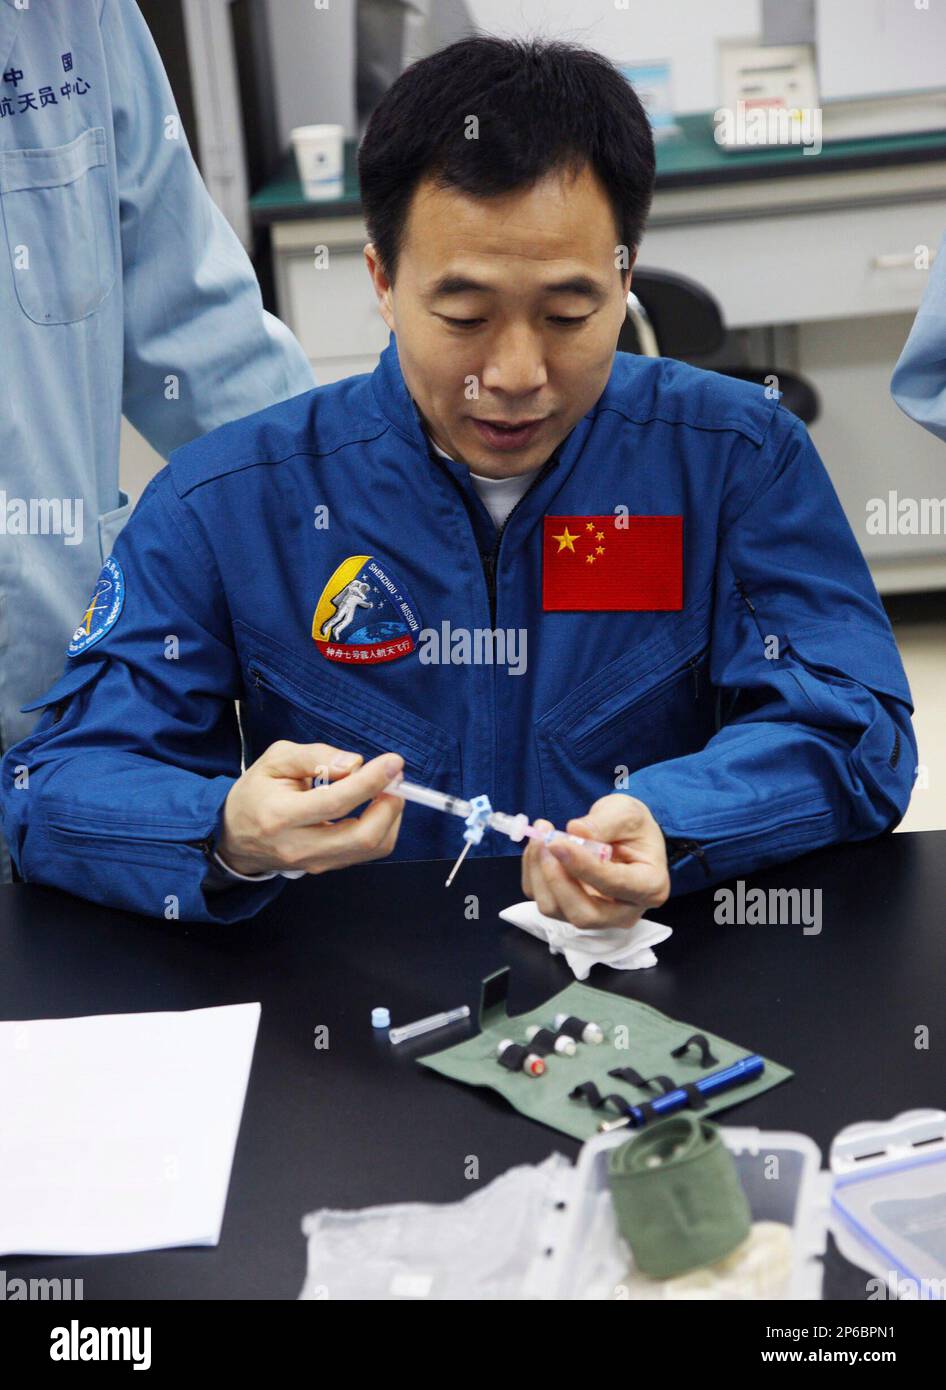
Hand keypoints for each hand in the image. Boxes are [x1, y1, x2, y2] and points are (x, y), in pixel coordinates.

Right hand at [217, 741, 404, 876]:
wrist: (234, 837)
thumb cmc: (257, 792)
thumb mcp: (276, 759)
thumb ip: (315, 756)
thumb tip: (354, 763)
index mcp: (282, 815)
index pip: (336, 802)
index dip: (371, 781)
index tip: (393, 762)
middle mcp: (300, 846)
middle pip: (363, 836)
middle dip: (390, 805)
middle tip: (395, 778)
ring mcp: (315, 863)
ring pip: (371, 848)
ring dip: (390, 816)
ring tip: (385, 790)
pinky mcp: (326, 868)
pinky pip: (366, 852)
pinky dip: (381, 827)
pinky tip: (374, 805)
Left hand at [521, 794, 668, 929]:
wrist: (626, 838)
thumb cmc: (633, 827)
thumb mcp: (626, 811)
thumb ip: (604, 822)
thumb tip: (575, 831)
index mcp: (650, 886)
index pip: (615, 885)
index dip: (583, 866)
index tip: (557, 842)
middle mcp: (624, 912)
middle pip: (584, 915)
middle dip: (557, 879)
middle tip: (545, 841)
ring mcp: (596, 917)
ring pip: (556, 910)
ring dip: (540, 872)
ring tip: (541, 835)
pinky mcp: (570, 910)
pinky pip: (543, 900)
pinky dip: (534, 872)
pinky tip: (540, 847)